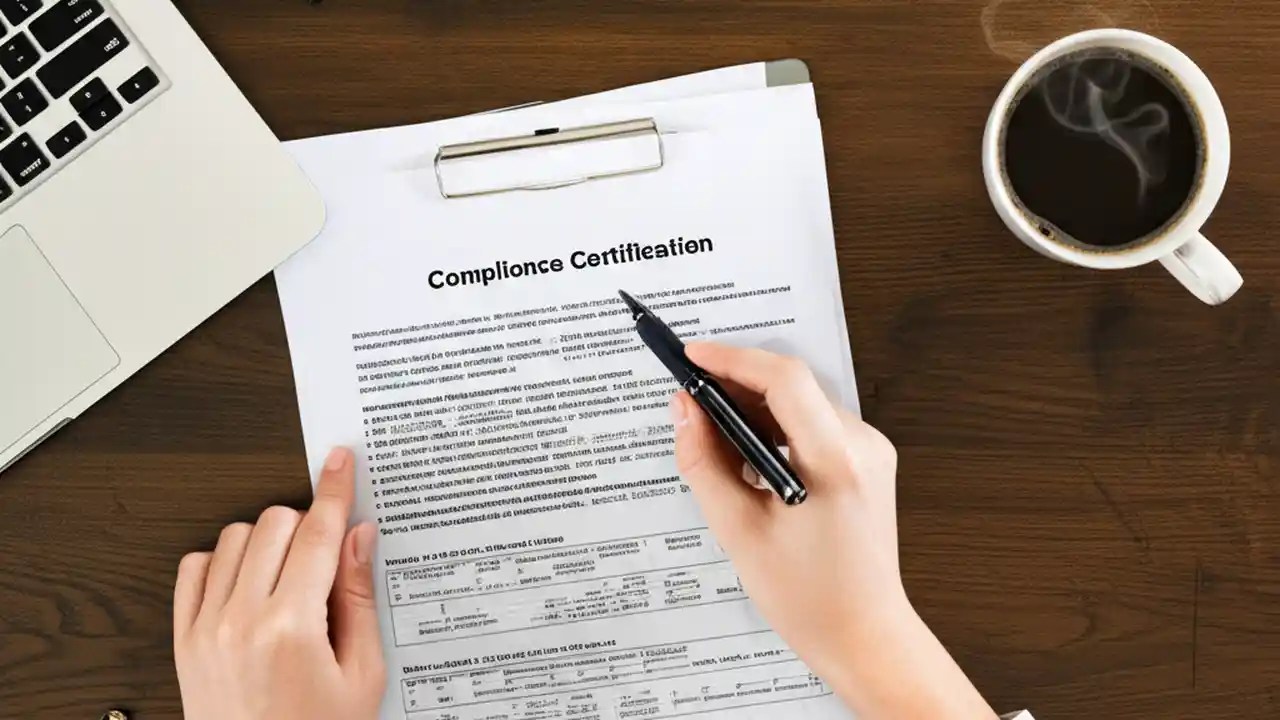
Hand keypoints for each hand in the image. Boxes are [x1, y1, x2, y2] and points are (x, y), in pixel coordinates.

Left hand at [173, 448, 385, 719]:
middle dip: (308, 525)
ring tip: (290, 576)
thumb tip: (358, 538)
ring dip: (267, 542)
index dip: (334, 491)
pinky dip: (223, 561)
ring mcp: (206, 629)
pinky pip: (194, 568)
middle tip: (328, 555)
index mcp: (292, 628)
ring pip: (234, 537)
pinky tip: (250, 583)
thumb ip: (359, 599)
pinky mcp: (184, 640)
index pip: (318, 534)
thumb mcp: (362, 674)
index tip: (339, 462)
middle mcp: (242, 622)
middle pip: (275, 523)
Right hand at [672, 342, 995, 718]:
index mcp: (835, 462)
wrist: (864, 635)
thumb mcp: (739, 531)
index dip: (732, 360)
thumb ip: (704, 463)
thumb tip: (685, 412)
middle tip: (690, 401)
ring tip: (713, 437)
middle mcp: (862, 447)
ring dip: (755, 410)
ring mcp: (870, 452)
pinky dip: (777, 429)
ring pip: (802, 404)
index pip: (783, 380)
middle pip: (792, 387)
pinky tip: (747, 457)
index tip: (692, 357)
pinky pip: (815, 425)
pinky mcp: (867, 462)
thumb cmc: (808, 599)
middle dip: (736, 386)